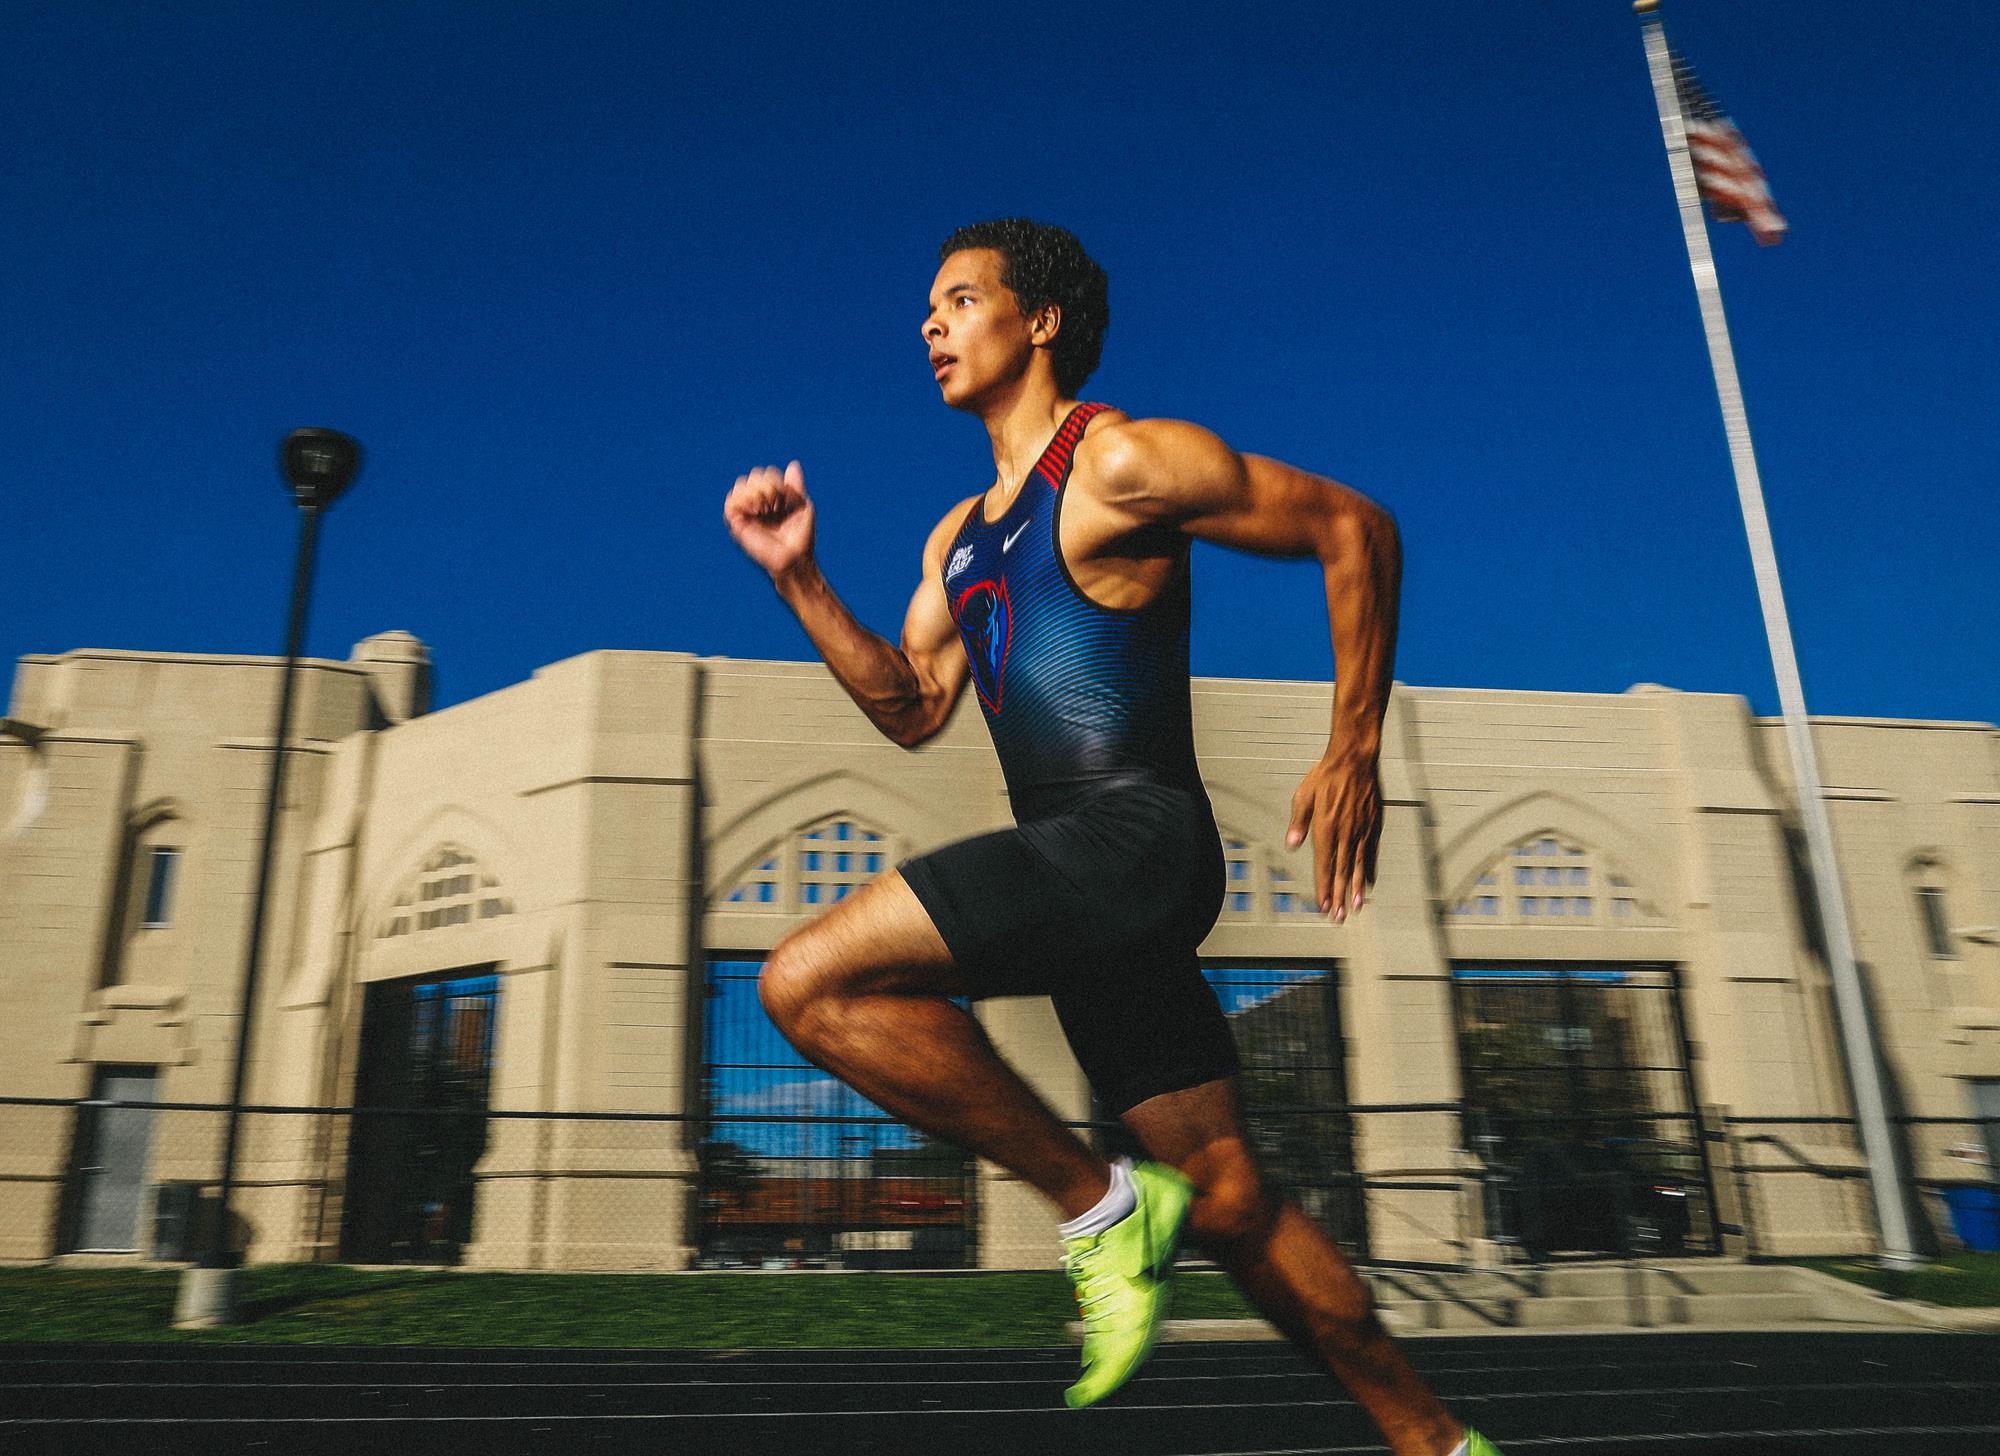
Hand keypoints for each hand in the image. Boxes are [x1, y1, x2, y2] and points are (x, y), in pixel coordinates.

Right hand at [724, 461, 815, 580]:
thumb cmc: (801, 537)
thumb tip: (792, 464)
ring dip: (754, 492)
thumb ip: (795, 487)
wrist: (794, 557)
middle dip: (766, 485)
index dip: (775, 481)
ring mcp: (748, 512)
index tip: (784, 499)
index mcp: (774, 498)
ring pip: (740, 485)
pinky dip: (741, 501)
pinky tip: (753, 510)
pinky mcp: (738, 523)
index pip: (766, 474)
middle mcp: (759, 503)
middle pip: (753, 476)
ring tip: (762, 507)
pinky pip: (730, 502)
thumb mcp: (802, 506)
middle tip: (774, 504)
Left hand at [1286, 748, 1382, 922]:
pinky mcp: (1372, 825)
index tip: (1322, 905)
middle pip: (1341, 871)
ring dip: (1354, 889)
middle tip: (1337, 916)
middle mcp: (1345, 833)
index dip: (1323, 887)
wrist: (1354, 760)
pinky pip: (1371, 853)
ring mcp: (1361, 831)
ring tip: (1354, 908)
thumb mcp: (1303, 796)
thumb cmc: (1326, 775)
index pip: (1324, 865)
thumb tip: (1292, 843)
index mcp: (1326, 828)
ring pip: (1357, 867)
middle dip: (1338, 896)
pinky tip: (1367, 884)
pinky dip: (1369, 870)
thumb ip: (1298, 822)